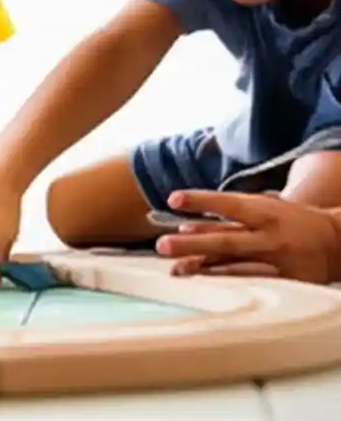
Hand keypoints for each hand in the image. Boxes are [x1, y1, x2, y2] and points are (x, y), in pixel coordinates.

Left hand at [156, 190, 340, 284]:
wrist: (338, 242)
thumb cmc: (291, 221)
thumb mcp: (262, 211)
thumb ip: (224, 221)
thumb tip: (183, 229)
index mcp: (266, 212)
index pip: (229, 205)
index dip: (201, 201)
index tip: (173, 199)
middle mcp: (271, 236)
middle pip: (227, 240)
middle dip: (193, 244)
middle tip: (161, 244)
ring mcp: (279, 261)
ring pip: (237, 266)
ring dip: (204, 269)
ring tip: (175, 270)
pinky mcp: (287, 282)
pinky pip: (254, 283)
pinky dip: (228, 284)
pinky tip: (206, 285)